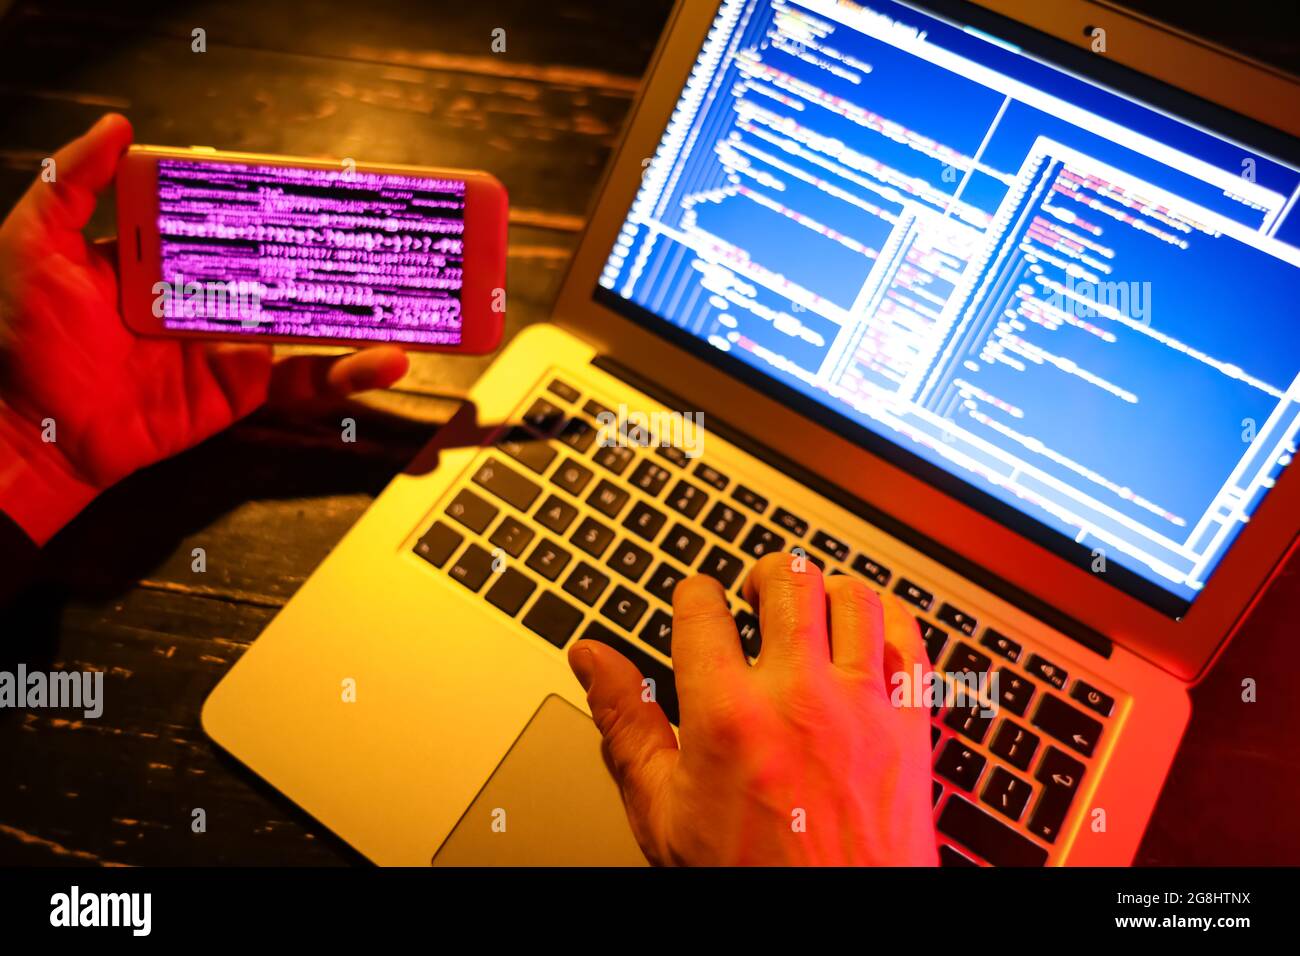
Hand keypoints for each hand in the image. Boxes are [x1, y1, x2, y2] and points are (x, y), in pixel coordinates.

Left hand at [0, 114, 408, 543]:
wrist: (28, 430)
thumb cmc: (20, 336)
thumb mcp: (34, 242)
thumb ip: (71, 184)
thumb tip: (119, 127)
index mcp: (165, 255)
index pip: (234, 216)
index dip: (278, 197)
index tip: (321, 180)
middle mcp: (205, 294)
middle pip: (285, 262)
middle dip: (338, 247)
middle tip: (388, 229)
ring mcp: (230, 342)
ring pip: (310, 318)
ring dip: (365, 306)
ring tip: (414, 290)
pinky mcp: (243, 390)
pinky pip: (304, 378)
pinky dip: (350, 370)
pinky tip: (386, 356)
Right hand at [568, 553, 938, 865]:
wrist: (834, 928)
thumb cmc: (749, 880)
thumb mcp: (664, 813)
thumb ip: (626, 725)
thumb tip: (591, 659)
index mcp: (727, 716)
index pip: (702, 607)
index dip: (693, 594)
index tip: (697, 605)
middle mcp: (798, 699)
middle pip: (784, 581)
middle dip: (761, 575)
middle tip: (753, 594)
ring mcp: (861, 707)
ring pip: (851, 596)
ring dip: (824, 589)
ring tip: (808, 607)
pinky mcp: (909, 724)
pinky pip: (909, 638)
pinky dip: (886, 620)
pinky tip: (864, 634)